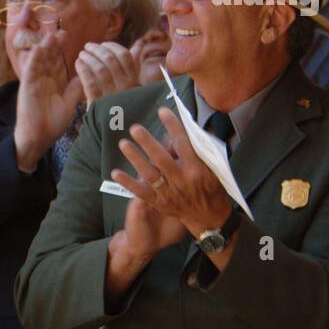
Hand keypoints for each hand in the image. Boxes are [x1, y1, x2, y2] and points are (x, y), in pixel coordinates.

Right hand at [12, 32, 84, 171]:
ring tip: (51, 35)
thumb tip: (85, 75)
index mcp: (54, 82)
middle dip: (55, 45)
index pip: (58, 62)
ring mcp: (34, 82)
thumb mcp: (68, 103)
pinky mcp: (27, 87)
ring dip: (45, 48)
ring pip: (40, 61)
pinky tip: (38, 49)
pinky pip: (30, 71)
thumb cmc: (52, 123)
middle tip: (63, 32)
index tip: (71, 38)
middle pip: (49, 58)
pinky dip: (34, 60)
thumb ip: (75, 89)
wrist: (38, 137)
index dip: (63, 50)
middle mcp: (43, 79)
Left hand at [75, 41, 139, 102]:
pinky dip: (83, 70)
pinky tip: (78, 64)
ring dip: (88, 58)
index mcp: (135, 80)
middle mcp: (125, 86)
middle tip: (87, 46)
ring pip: (99, 69)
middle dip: (97, 50)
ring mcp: (112, 95)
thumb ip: (133, 65)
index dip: (112, 46)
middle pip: (110, 60)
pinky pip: (90, 83)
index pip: (125, 56)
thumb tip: (138, 45)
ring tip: (81, 54)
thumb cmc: (126, 106)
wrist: (118, 133)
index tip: (102, 44)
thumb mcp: (135, 86)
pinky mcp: (99, 104)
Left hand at [111, 107, 231, 244]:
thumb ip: (199, 150)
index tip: (162, 111)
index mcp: (197, 169)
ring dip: (135, 159)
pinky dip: (128, 183)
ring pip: (149, 174)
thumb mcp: (212, 167)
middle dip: (148, 143)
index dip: (173, 126)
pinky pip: (141, 192)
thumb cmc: (211, 186)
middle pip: (162, 159)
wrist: (208, 216)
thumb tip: (186, 128)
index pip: (183, 144)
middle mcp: (182, 180)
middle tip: (135, 128)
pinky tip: (115, 172)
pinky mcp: (159, 202)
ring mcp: (169, 192)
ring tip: (123, 143)